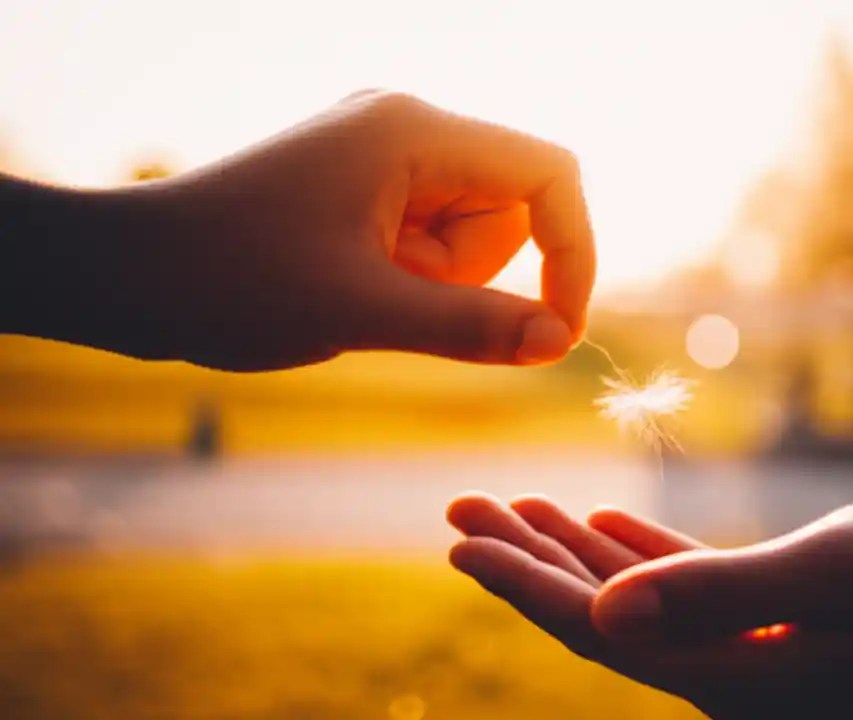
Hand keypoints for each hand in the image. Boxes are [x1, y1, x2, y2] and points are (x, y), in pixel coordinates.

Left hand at [3, 90, 592, 369]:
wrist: (126, 274)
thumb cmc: (229, 279)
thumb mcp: (361, 312)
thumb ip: (471, 326)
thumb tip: (558, 342)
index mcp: (414, 131)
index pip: (549, 173)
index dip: (573, 251)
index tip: (558, 331)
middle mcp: (407, 127)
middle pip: (510, 208)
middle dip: (471, 271)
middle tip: (389, 292)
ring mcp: (383, 155)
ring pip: (472, 231)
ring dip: (437, 280)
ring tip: (357, 287)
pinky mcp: (365, 186)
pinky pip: (431, 238)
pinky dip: (410, 277)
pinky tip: (347, 284)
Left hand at [447, 491, 852, 719]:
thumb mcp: (837, 576)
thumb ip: (720, 595)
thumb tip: (604, 619)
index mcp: (729, 676)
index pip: (597, 631)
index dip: (522, 584)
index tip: (458, 537)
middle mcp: (727, 676)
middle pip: (599, 618)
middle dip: (524, 564)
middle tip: (457, 509)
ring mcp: (750, 652)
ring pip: (635, 601)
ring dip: (569, 552)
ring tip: (510, 505)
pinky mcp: (775, 621)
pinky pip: (685, 588)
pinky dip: (635, 552)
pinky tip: (601, 522)